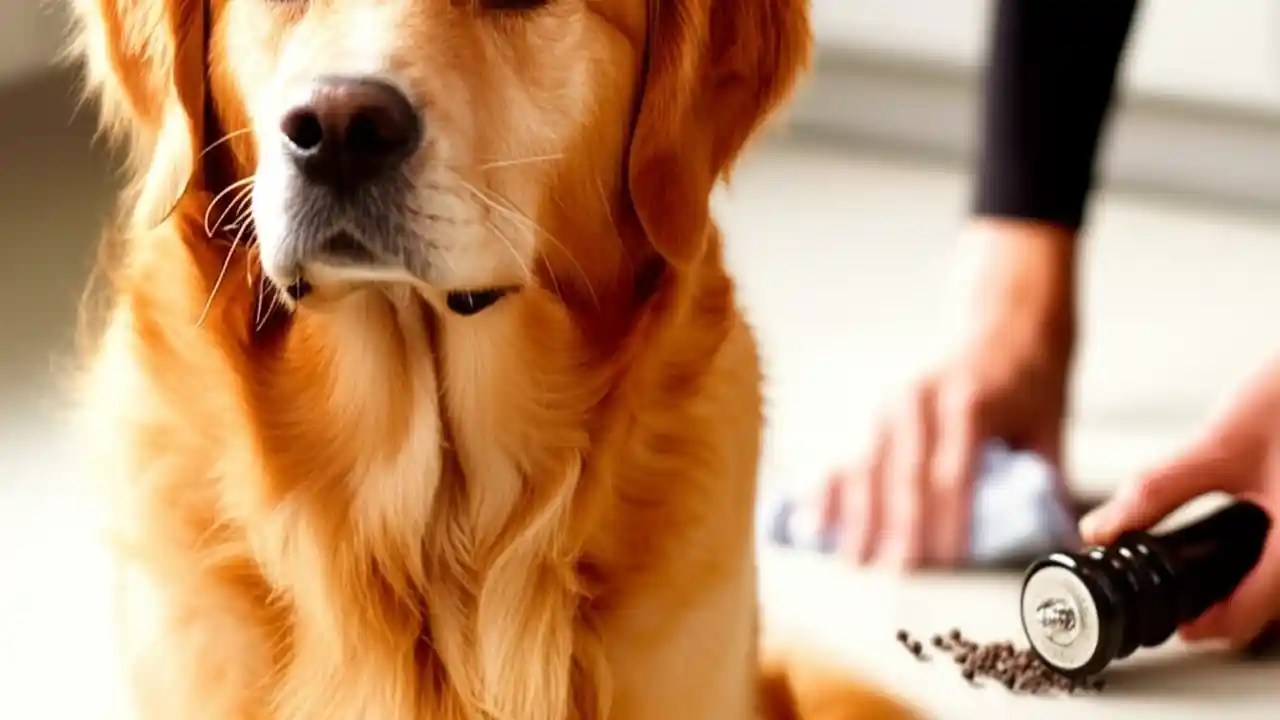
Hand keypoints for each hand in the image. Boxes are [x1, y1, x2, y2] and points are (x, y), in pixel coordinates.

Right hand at [821, 218, 1077, 568]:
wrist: (1003, 318)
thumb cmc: (1027, 375)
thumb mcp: (1049, 423)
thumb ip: (1043, 480)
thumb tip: (1055, 538)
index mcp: (968, 402)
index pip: (952, 474)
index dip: (945, 521)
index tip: (944, 563)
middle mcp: (920, 399)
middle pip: (902, 474)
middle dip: (896, 529)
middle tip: (894, 574)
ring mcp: (890, 402)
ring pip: (866, 465)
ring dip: (856, 517)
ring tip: (854, 560)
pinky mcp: (873, 408)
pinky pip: (842, 452)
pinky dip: (826, 488)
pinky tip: (814, 520)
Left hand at [1081, 355, 1279, 647]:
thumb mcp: (1217, 446)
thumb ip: (1157, 491)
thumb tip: (1104, 529)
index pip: (1250, 615)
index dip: (1205, 627)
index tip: (1177, 626)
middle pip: (1271, 603)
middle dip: (1227, 605)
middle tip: (1185, 597)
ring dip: (1249, 580)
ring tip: (1205, 566)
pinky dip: (1268, 555)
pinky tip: (1244, 534)